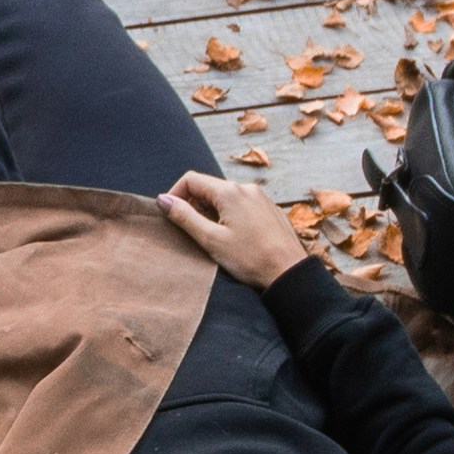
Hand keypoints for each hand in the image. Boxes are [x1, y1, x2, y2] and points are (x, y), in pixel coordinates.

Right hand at [163, 168, 303, 285]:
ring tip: (214, 238)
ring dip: (211, 212)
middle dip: (194, 205)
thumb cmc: (251, 259)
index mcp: (230, 192)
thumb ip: (185, 217)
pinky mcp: (269, 209)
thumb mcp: (211, 240)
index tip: (170, 216)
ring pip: (225, 197)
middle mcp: (246, 188)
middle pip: (209, 187)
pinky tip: (234, 238)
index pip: (191, 180)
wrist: (290, 273)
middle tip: (192, 232)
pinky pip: (241, 204)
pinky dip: (229, 215)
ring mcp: (260, 197)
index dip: (175, 195)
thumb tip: (163, 200)